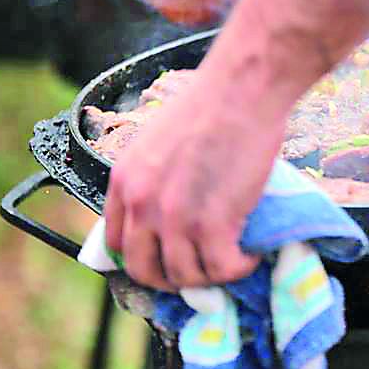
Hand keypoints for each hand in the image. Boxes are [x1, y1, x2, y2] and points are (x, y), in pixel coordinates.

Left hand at [103, 0, 368, 290]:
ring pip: (185, 276)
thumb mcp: (159, 141)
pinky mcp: (211, 224)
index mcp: (124, 180)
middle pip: (144, 270)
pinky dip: (239, 269)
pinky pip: (221, 270)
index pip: (117, 243)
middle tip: (203, 269)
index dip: (144, 257)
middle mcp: (141, 203)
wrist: (242, 90)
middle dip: (174, 278)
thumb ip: (154, 177)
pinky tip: (251, 253)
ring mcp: (174, 217)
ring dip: (212, 275)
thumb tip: (173, 207)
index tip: (169, 258)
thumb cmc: (212, 104)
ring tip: (234, 258)